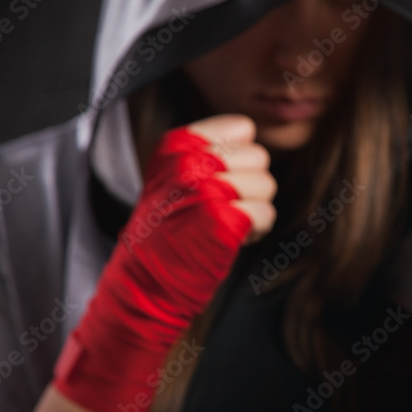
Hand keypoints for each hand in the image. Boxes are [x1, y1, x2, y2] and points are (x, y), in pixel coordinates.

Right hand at [53, 115, 275, 411]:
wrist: (144, 283)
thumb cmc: (166, 230)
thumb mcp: (173, 175)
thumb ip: (207, 149)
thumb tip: (249, 131)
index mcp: (176, 143)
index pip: (242, 128)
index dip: (240, 157)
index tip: (217, 179)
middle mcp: (188, 161)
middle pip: (260, 157)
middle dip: (251, 185)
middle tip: (222, 207)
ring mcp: (205, 190)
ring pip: (267, 185)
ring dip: (253, 208)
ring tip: (224, 222)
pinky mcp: (221, 221)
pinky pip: (265, 213)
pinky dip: (255, 230)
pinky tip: (232, 239)